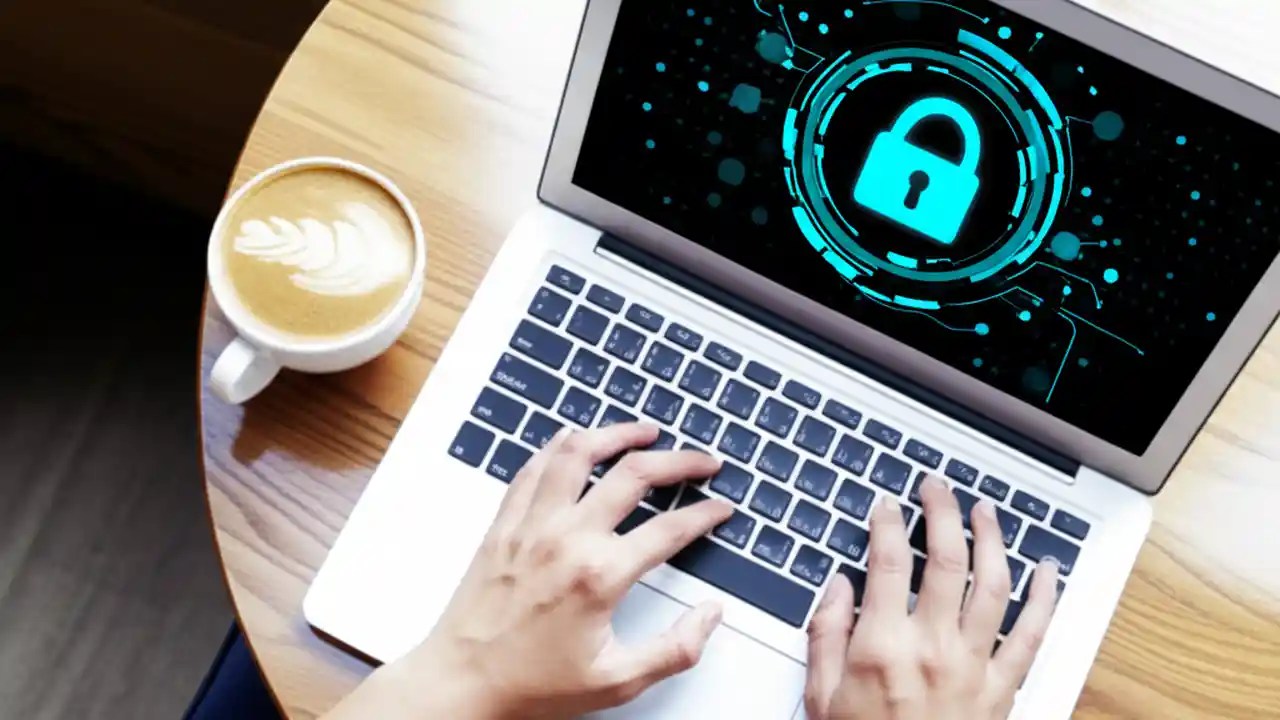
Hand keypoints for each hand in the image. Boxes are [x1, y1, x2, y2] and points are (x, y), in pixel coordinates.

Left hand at [327, 423, 733, 719]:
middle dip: (679, 461)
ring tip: (645, 430)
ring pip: (578, 453)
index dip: (706, 514)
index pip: (670, 528)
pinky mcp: (503, 524)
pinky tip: (575, 441)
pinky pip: (533, 468)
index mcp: (600, 575)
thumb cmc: (531, 686)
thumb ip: (675, 649)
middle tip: (702, 461)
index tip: (721, 508)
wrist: (461, 684)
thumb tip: (710, 616)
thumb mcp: (617, 681)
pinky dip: (559, 446)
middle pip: (634, 474)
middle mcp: (567, 539)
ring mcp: (531, 525)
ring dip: (617, 434)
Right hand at [804, 476, 1060, 719]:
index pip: (888, 562)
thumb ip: (825, 635)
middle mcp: (933, 648)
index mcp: (882, 647)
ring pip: (993, 585)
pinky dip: (1045, 597)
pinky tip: (1047, 571)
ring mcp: (974, 666)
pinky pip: (1034, 634)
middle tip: (937, 489)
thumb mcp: (821, 698)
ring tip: (986, 512)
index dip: (887, 523)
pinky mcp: (1004, 688)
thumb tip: (837, 587)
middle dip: (942, 513)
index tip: (886, 506)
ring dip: (992, 540)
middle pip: (947, 560)